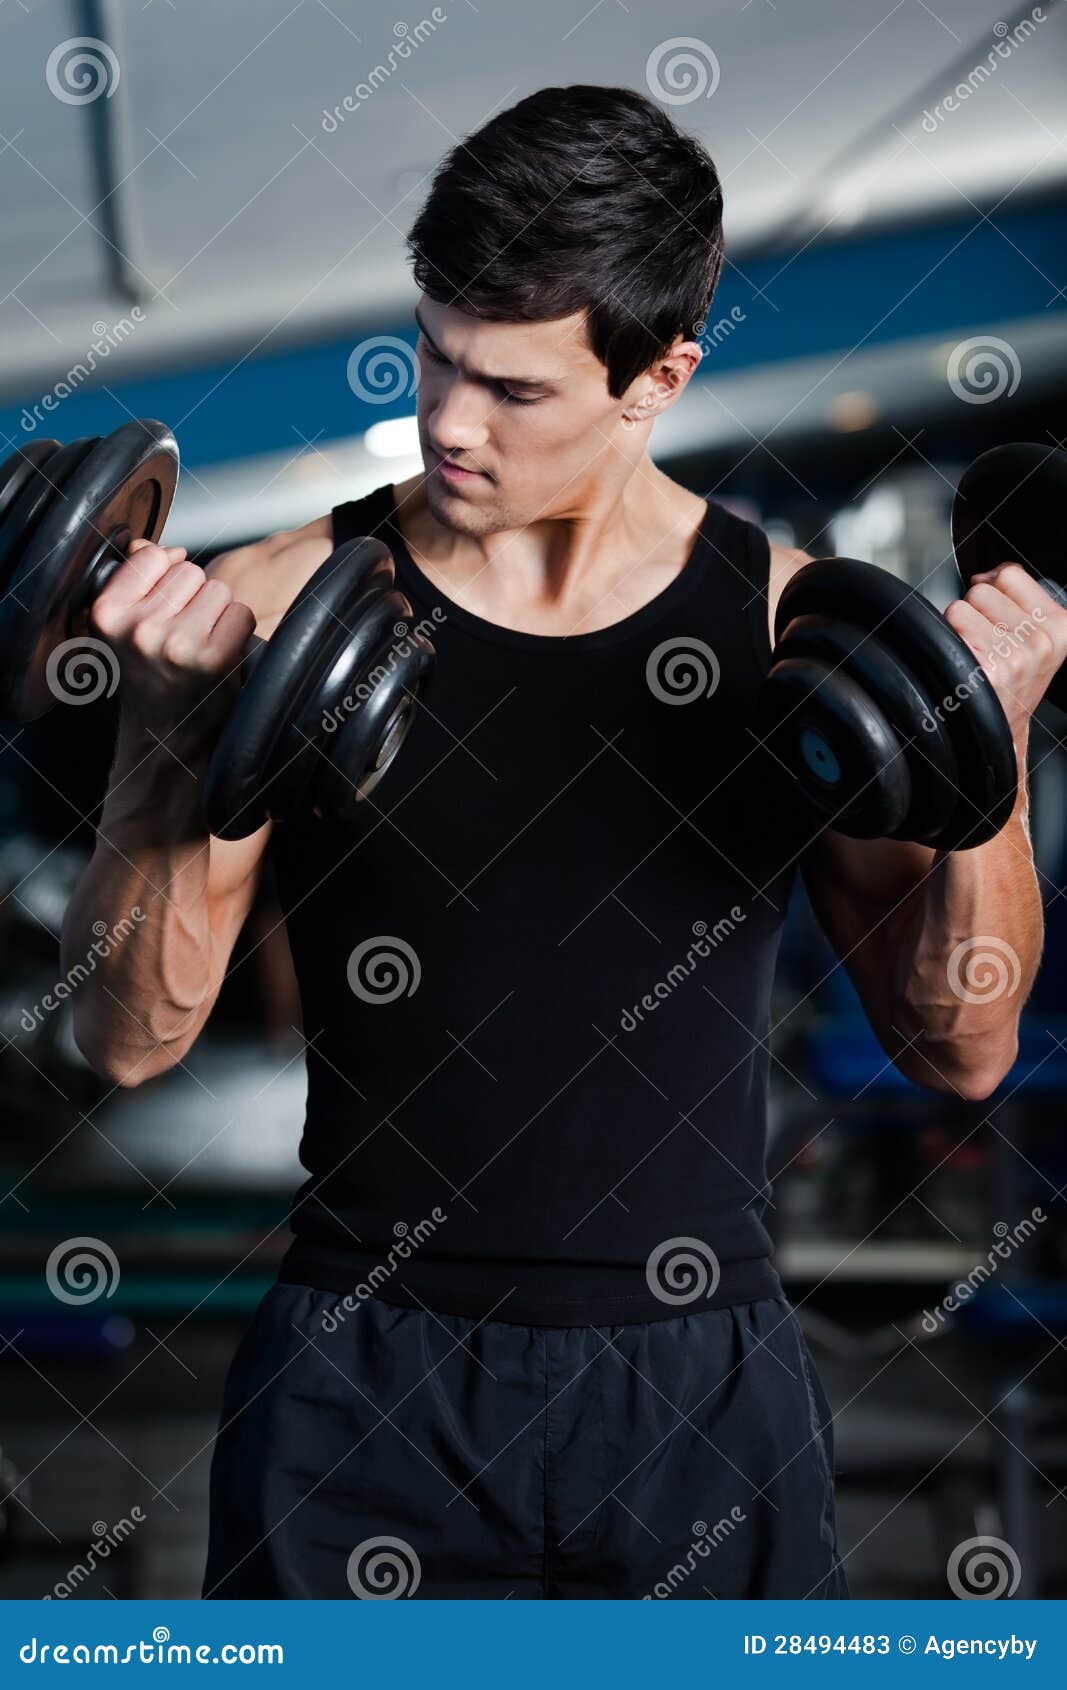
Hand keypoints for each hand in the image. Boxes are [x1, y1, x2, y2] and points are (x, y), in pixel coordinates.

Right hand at [89, 538, 256, 748]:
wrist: (166, 741)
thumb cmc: (150, 679)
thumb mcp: (124, 627)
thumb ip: (135, 579)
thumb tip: (165, 549)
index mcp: (107, 614)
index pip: (149, 556)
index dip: (165, 576)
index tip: (162, 606)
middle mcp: (139, 629)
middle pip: (189, 571)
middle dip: (193, 597)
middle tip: (182, 637)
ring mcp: (177, 644)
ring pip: (218, 590)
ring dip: (217, 614)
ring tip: (200, 647)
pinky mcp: (214, 660)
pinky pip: (241, 614)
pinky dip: (238, 632)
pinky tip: (220, 656)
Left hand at [943, 562, 1066, 745]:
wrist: (1000, 734)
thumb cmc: (1011, 682)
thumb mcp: (1035, 637)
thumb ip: (1016, 596)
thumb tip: (984, 575)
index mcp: (1060, 627)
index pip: (1010, 574)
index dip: (994, 590)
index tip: (996, 616)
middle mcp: (1041, 641)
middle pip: (982, 590)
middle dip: (976, 613)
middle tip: (984, 645)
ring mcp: (1015, 656)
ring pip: (961, 607)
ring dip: (958, 629)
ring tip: (974, 655)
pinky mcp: (987, 669)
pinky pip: (951, 627)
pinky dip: (947, 643)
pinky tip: (964, 666)